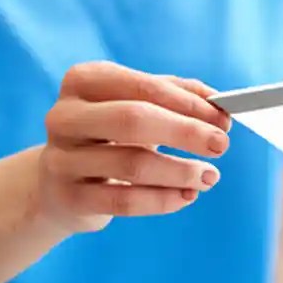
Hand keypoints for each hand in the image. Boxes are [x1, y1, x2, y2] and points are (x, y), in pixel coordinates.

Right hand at [38, 62, 231, 232]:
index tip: (223, 119)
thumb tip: (219, 104)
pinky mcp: (68, 197)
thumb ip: (177, 97)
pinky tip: (187, 196)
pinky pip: (123, 201)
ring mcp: (61, 158)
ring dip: (180, 172)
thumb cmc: (109, 135)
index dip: (187, 103)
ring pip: (131, 164)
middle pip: (132, 120)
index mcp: (84, 81)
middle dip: (185, 133)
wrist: (60, 183)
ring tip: (210, 176)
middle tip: (221, 145)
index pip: (142, 87)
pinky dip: (162, 200)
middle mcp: (64, 116)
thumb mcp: (137, 106)